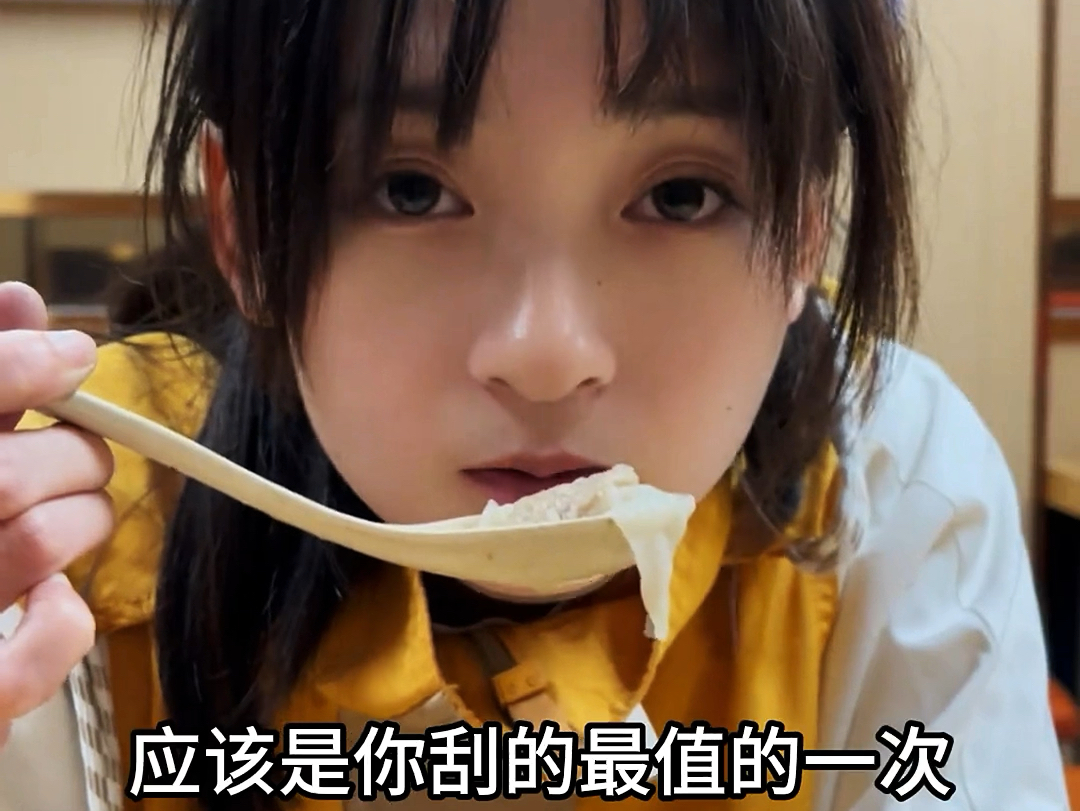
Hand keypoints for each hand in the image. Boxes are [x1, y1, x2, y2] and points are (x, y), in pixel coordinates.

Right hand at [0, 282, 113, 746]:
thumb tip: (20, 302)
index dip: (21, 362)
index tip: (73, 353)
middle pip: (9, 475)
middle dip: (75, 453)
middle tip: (80, 450)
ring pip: (38, 542)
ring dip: (84, 516)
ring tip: (74, 509)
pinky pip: (22, 669)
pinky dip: (63, 625)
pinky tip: (55, 598)